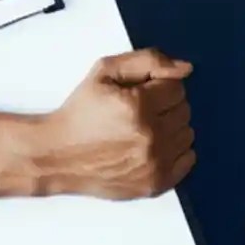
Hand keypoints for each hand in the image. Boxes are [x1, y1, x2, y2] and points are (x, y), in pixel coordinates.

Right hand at [32, 48, 195, 199]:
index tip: (140, 94)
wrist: (57, 155)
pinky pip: (187, 160)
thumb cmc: (80, 112)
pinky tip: (152, 148)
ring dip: (170, 128)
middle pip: (184, 110)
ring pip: (187, 134)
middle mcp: (150, 137)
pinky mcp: (155, 184)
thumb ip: (148, 60)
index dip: (158, 87)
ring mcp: (154, 163)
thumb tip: (185, 69)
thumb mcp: (105, 71)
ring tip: (143, 130)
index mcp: (139, 106)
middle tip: (139, 111)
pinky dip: (174, 152)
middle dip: (165, 106)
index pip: (177, 88)